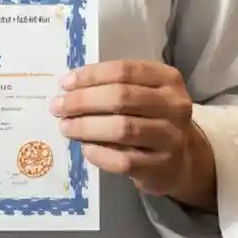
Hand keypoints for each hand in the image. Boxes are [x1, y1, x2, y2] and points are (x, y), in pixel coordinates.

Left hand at [51, 60, 216, 211]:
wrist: (180, 161)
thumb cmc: (150, 118)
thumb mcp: (142, 94)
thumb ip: (112, 86)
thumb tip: (69, 87)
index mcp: (168, 80)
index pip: (124, 71)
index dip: (91, 75)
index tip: (65, 83)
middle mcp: (175, 106)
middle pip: (122, 97)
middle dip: (83, 101)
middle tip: (58, 106)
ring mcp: (171, 138)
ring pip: (122, 128)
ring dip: (86, 127)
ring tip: (66, 127)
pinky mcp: (162, 167)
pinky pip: (124, 159)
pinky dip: (100, 153)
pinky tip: (86, 148)